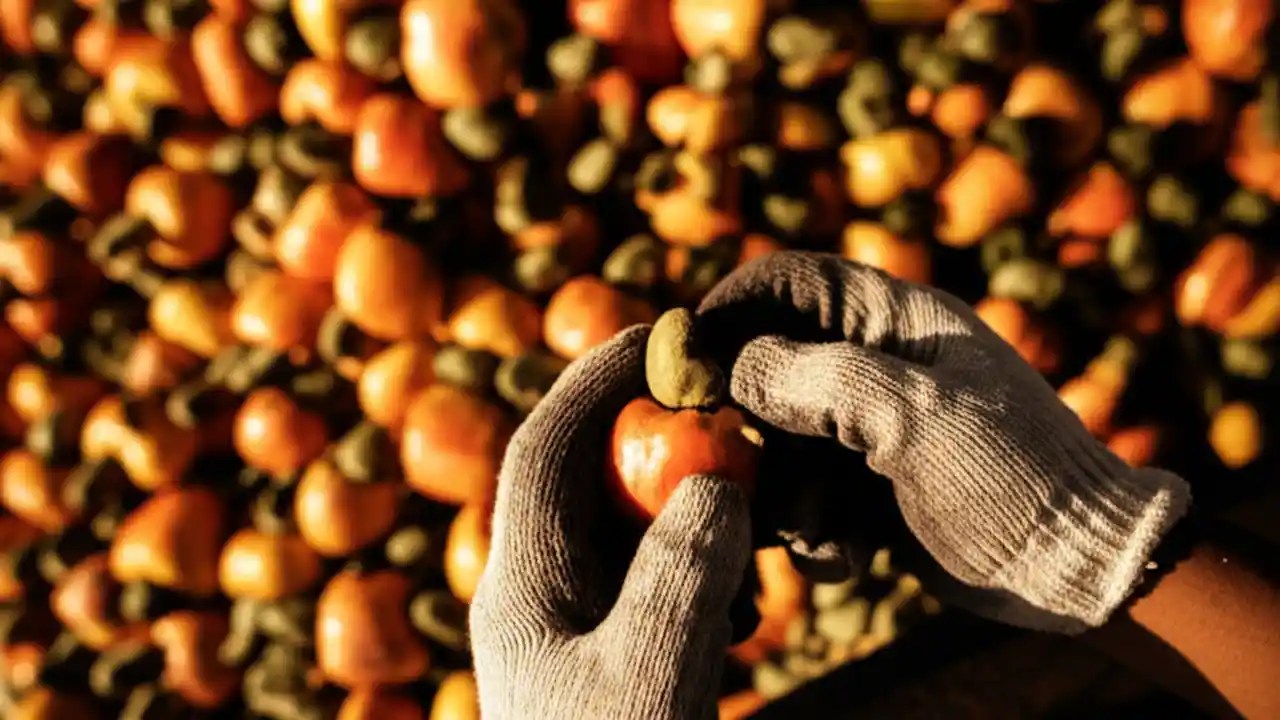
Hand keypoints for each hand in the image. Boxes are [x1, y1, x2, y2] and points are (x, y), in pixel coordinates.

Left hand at [470, 326, 752, 719]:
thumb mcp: (652, 678)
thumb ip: (682, 574)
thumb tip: (716, 487)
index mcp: (520, 589)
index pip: (543, 449)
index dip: (594, 380)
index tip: (657, 335)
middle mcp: (535, 600)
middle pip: (587, 483)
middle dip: (655, 444)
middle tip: (724, 422)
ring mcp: (569, 635)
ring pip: (626, 536)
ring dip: (688, 516)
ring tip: (745, 533)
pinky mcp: (605, 666)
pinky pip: (651, 588)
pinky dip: (699, 574)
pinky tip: (738, 609)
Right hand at [697, 251, 1190, 633]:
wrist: (1077, 566)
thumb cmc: (1008, 473)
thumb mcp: (910, 413)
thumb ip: (811, 379)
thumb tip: (726, 368)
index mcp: (890, 316)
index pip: (783, 283)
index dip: (725, 313)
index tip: (682, 369)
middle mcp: (871, 362)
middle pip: (762, 370)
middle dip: (749, 434)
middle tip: (738, 478)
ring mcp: (867, 426)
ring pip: (775, 446)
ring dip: (785, 499)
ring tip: (827, 535)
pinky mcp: (867, 485)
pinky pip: (803, 496)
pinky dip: (813, 532)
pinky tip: (852, 557)